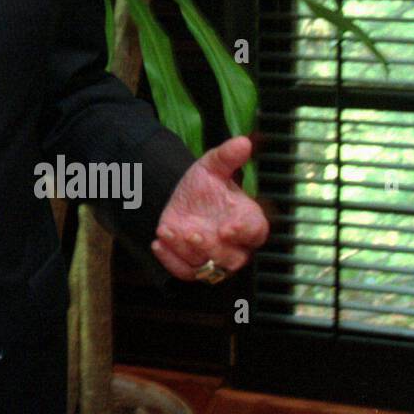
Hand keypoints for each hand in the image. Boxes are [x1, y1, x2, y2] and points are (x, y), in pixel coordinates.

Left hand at [152, 135, 269, 280]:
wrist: (180, 197)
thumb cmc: (205, 184)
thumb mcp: (212, 166)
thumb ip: (227, 157)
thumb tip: (244, 142)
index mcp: (247, 219)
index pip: (255, 231)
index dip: (244, 232)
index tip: (228, 227)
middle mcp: (234, 244)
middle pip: (233, 258)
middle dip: (213, 248)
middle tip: (194, 232)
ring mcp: (213, 256)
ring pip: (209, 268)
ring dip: (189, 253)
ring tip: (170, 232)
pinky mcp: (192, 264)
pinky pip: (185, 272)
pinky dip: (171, 261)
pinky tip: (158, 243)